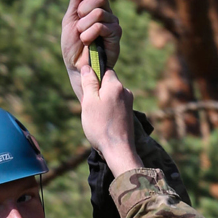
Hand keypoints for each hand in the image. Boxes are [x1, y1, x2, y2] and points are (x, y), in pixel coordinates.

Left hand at [62, 0, 121, 99]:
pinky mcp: (116, 36)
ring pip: (99, 12)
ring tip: (82, 37)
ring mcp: (112, 23)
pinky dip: (90, 34)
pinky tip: (88, 43)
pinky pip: (101, 26)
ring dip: (84, 26)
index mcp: (95, 6)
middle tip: (80, 24)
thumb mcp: (69, 20)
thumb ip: (75, 1)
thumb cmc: (71, 46)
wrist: (75, 67)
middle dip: (84, 9)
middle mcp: (106, 12)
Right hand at [79, 63, 143, 177]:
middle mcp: (125, 91)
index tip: (88, 90)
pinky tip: (104, 123)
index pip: (104, 70)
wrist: (118, 150)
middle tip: (90, 107)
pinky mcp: (129, 115)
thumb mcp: (89, 102)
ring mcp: (129, 104)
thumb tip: (88, 67)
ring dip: (102, 103)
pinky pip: (115, 106)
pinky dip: (108, 112)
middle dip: (97, 92)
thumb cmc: (101, 126)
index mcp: (116, 85)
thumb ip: (89, 83)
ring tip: (97, 118)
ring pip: (111, 96)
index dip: (94, 78)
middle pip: (108, 84)